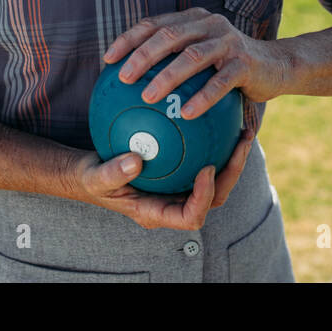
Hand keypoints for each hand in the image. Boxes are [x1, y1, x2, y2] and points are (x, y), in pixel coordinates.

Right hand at [67, 128, 254, 228]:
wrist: (89, 171)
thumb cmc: (91, 178)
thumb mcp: (94, 177)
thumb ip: (112, 173)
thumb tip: (135, 161)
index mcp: (157, 213)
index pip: (191, 216)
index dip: (205, 196)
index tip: (206, 168)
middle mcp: (174, 203)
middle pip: (214, 197)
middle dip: (232, 173)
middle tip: (240, 142)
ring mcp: (179, 188)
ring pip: (215, 178)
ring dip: (231, 156)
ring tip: (242, 129)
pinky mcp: (179, 170)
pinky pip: (202, 157)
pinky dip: (215, 140)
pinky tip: (220, 113)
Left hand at [103, 8, 286, 119]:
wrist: (276, 66)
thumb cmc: (228, 67)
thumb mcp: (202, 57)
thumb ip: (174, 60)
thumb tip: (130, 86)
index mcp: (193, 19)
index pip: (154, 23)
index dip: (129, 38)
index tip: (108, 60)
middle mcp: (209, 24)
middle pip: (169, 35)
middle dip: (142, 55)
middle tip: (123, 78)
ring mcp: (228, 42)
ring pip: (192, 56)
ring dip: (167, 77)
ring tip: (147, 97)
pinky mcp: (244, 63)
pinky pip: (220, 82)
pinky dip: (202, 97)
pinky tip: (185, 114)